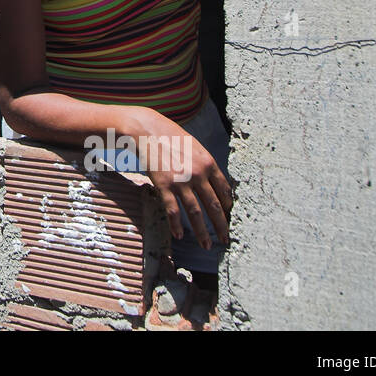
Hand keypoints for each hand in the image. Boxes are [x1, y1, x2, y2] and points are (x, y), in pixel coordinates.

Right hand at [131, 109, 231, 249]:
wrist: (146, 129)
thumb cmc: (169, 135)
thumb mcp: (193, 146)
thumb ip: (204, 164)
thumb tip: (211, 181)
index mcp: (208, 163)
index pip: (225, 191)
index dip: (228, 207)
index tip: (230, 218)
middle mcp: (198, 174)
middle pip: (214, 205)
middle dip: (221, 225)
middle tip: (226, 239)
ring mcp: (181, 181)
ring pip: (196, 213)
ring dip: (202, 232)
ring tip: (206, 245)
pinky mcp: (164, 185)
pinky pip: (173, 210)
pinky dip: (176, 224)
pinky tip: (179, 235)